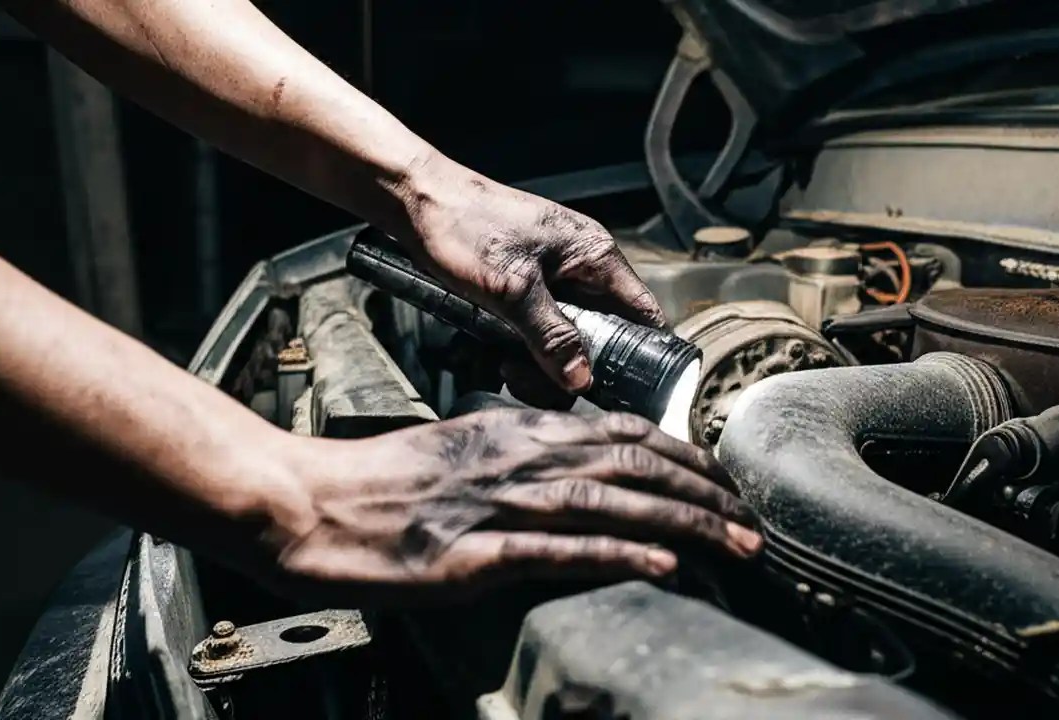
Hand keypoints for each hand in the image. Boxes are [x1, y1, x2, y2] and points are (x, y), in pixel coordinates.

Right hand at [256, 409, 760, 605]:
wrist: (307, 503)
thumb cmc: (380, 481)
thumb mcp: (459, 449)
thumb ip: (518, 453)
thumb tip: (573, 466)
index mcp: (516, 430)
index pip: (622, 433)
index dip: (683, 457)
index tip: (721, 483)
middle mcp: (517, 458)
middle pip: (633, 466)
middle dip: (703, 493)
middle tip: (752, 523)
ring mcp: (497, 505)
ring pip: (612, 505)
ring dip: (683, 526)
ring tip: (735, 546)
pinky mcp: (473, 555)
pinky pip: (559, 553)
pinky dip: (618, 558)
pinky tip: (663, 568)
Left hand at [397, 153, 666, 404]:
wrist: (415, 201)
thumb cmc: (464, 226)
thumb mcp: (512, 290)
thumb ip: (551, 336)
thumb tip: (583, 378)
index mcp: (595, 256)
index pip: (643, 313)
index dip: (641, 355)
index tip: (616, 387)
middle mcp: (582, 268)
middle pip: (604, 336)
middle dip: (573, 367)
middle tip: (537, 381)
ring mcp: (554, 279)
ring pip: (569, 339)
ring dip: (542, 363)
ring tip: (508, 368)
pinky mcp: (526, 289)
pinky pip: (541, 331)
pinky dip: (524, 349)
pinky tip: (498, 355)